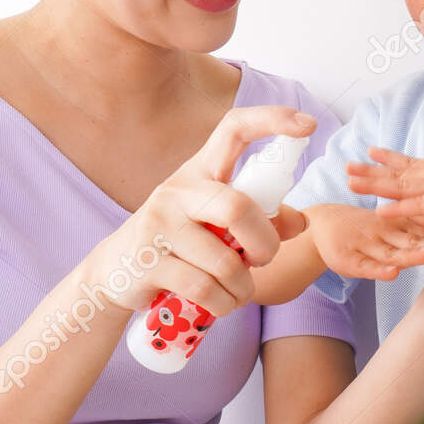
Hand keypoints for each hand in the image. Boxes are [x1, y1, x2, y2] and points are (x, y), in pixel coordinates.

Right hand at [76, 106, 317, 318]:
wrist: (115, 271)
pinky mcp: (148, 261)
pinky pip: (205, 289)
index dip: (272, 120)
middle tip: (262, 260)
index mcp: (201, 170)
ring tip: (237, 292)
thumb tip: (301, 223)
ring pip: (225, 262)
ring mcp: (159, 224)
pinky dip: (224, 304)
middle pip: (239, 208)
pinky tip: (221, 303)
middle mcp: (178, 189)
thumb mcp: (217, 223)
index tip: (308, 124)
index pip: (235, 129)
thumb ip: (261, 219)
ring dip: (243, 287)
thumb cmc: (179, 242)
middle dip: (264, 244)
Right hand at [307, 204, 423, 280]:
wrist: (323, 223)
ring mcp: (369, 248)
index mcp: (399, 231)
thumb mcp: (391, 231)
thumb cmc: (364, 230)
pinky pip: (368, 267)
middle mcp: (387, 237)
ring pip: (394, 253)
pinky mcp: (351, 260)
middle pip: (416, 243)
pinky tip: (392, 274)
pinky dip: (379, 270)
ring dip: (413, 254)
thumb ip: (416, 231)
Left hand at [347, 147, 423, 219]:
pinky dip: (398, 208)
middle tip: (347, 165)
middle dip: (373, 169)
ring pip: (403, 185)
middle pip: (401, 170)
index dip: (392, 158)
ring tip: (349, 181)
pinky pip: (420, 206)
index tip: (372, 151)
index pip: (416, 162)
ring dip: (375, 184)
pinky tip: (378, 210)